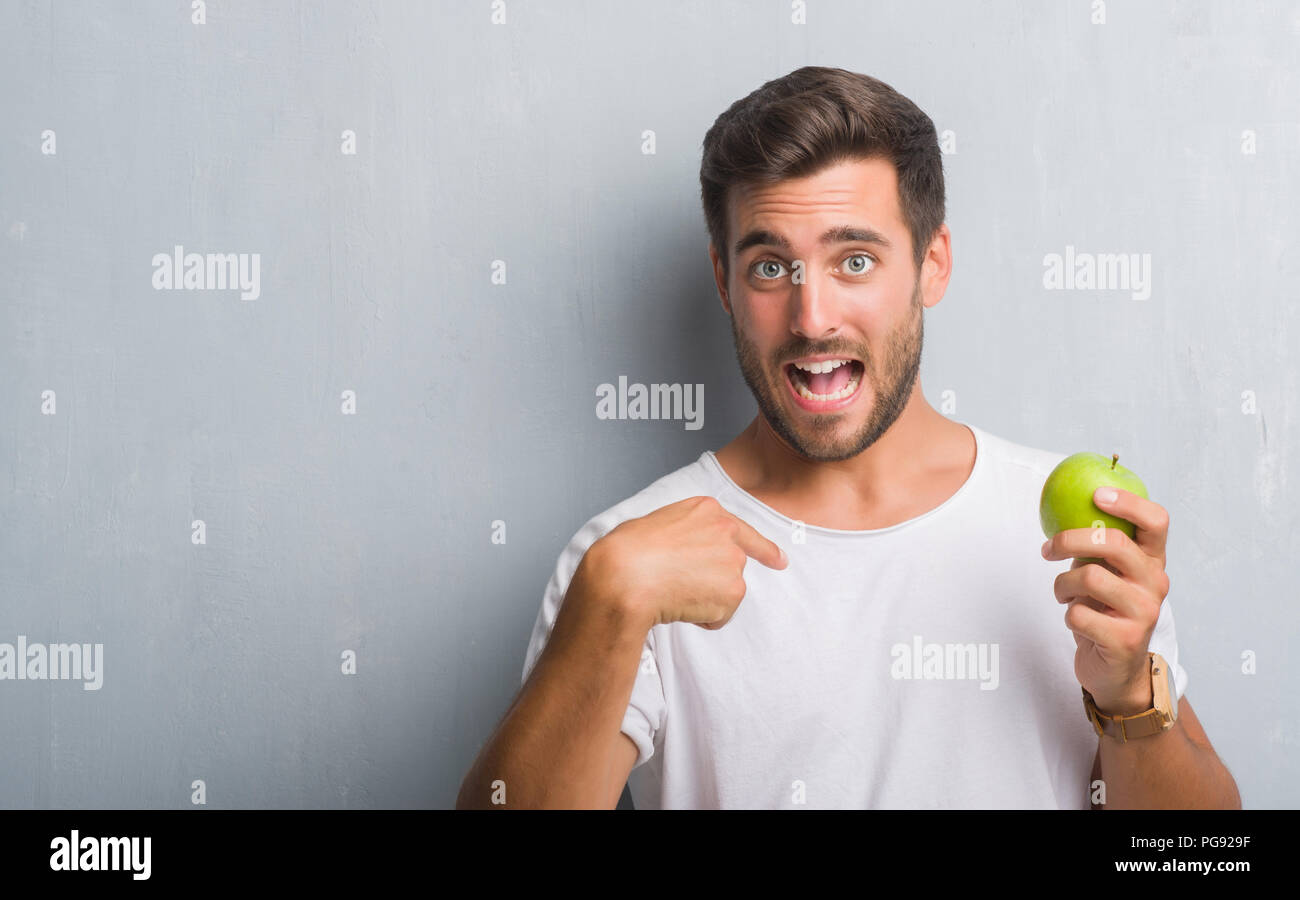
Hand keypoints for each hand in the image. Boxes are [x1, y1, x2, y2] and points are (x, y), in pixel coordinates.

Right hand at [578, 495, 787, 630]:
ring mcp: (733, 560)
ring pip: (724, 593)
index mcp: (707, 510)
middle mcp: (727, 531)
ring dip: (703, 599)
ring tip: (672, 590)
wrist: (626, 575)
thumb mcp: (659, 524)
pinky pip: (719, 616)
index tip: (781, 561)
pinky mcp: (734, 590)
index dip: (764, 549)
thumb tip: (688, 557)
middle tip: (676, 585)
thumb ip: (686, 534)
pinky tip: (679, 604)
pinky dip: (701, 618)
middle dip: (712, 582)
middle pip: (731, 567)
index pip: (743, 531)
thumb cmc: (627, 551)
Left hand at [1040, 487, 1171, 716]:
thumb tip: (1065, 506)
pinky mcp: (1125, 640)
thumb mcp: (1105, 574)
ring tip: (1063, 594)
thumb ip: (1096, 547)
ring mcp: (1144, 613)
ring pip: (1089, 577)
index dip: (1128, 502)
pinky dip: (1067, 615)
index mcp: (1152, 562)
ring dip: (1062, 585)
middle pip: (1114, 542)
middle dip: (1069, 540)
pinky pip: (1078, 614)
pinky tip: (1077, 622)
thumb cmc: (1105, 613)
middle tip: (1048, 549)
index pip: (1156, 521)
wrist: (1115, 671)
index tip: (1096, 495)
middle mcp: (1156, 584)